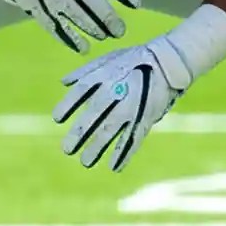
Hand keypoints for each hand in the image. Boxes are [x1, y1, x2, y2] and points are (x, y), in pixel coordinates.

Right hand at [0, 0, 139, 52]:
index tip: (136, 5)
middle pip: (98, 6)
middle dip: (112, 21)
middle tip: (120, 31)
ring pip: (82, 20)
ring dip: (95, 30)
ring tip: (104, 37)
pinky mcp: (42, 12)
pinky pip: (60, 30)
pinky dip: (72, 41)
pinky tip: (83, 48)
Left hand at [51, 37, 192, 171]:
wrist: (168, 62)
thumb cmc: (134, 59)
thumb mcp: (108, 58)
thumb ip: (85, 71)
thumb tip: (64, 82)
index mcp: (105, 76)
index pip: (80, 92)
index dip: (67, 105)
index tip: (56, 119)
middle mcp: (116, 92)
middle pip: (93, 116)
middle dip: (78, 134)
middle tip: (67, 149)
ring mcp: (131, 106)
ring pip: (110, 131)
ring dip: (97, 148)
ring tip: (85, 162)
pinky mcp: (146, 118)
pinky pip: (133, 138)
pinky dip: (124, 154)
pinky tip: (114, 167)